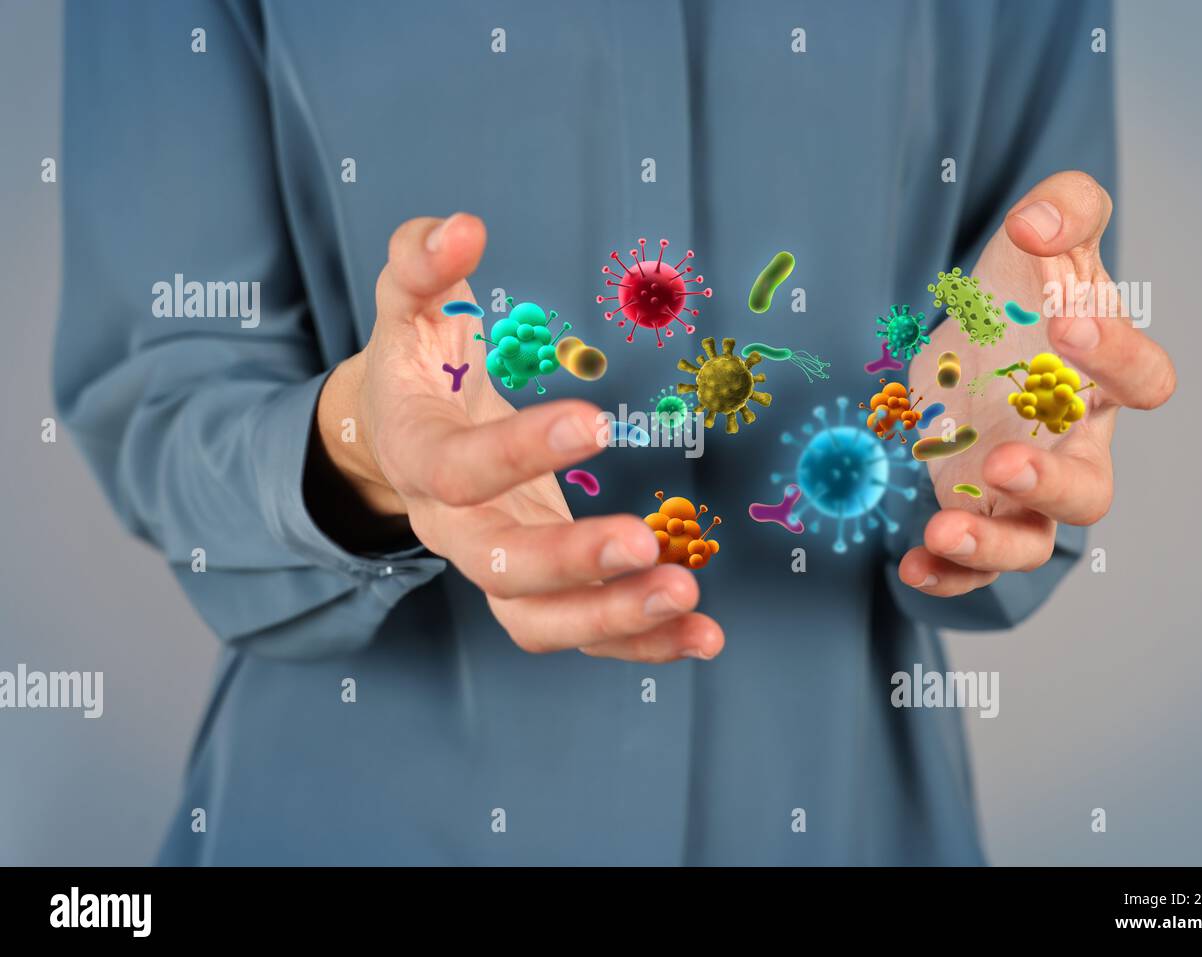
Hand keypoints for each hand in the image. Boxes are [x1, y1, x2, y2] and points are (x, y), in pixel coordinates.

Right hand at [313, 214, 724, 661]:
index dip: (520, 453)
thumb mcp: (409, 307)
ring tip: (688, 600)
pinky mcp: (537, 588)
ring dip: (612, 618)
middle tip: (643, 543)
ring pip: (538, 621)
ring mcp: (495, 566)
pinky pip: (579, 631)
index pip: (458, 471)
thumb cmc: (417, 366)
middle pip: (498, 568)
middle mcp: (453, 528)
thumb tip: (462, 225)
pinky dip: (637, 640)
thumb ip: (423, 262)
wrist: (402, 435)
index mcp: (419, 458)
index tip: (595, 423)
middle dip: (572, 561)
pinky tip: (702, 635)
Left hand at [898, 171, 1175, 595]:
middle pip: (1091, 490)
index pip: (1141, 381)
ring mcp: (1023, 487)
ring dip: (991, 544)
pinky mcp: (976, 507)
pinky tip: (911, 565)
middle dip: (1053, 484)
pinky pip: (974, 560)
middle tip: (1004, 465)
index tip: (1064, 322)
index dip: (1115, 354)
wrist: (979, 331)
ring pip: (1033, 540)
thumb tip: (1036, 224)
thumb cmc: (1028, 288)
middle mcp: (1073, 445)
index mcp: (1102, 381)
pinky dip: (947, 572)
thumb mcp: (1048, 235)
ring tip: (941, 531)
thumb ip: (1063, 209)